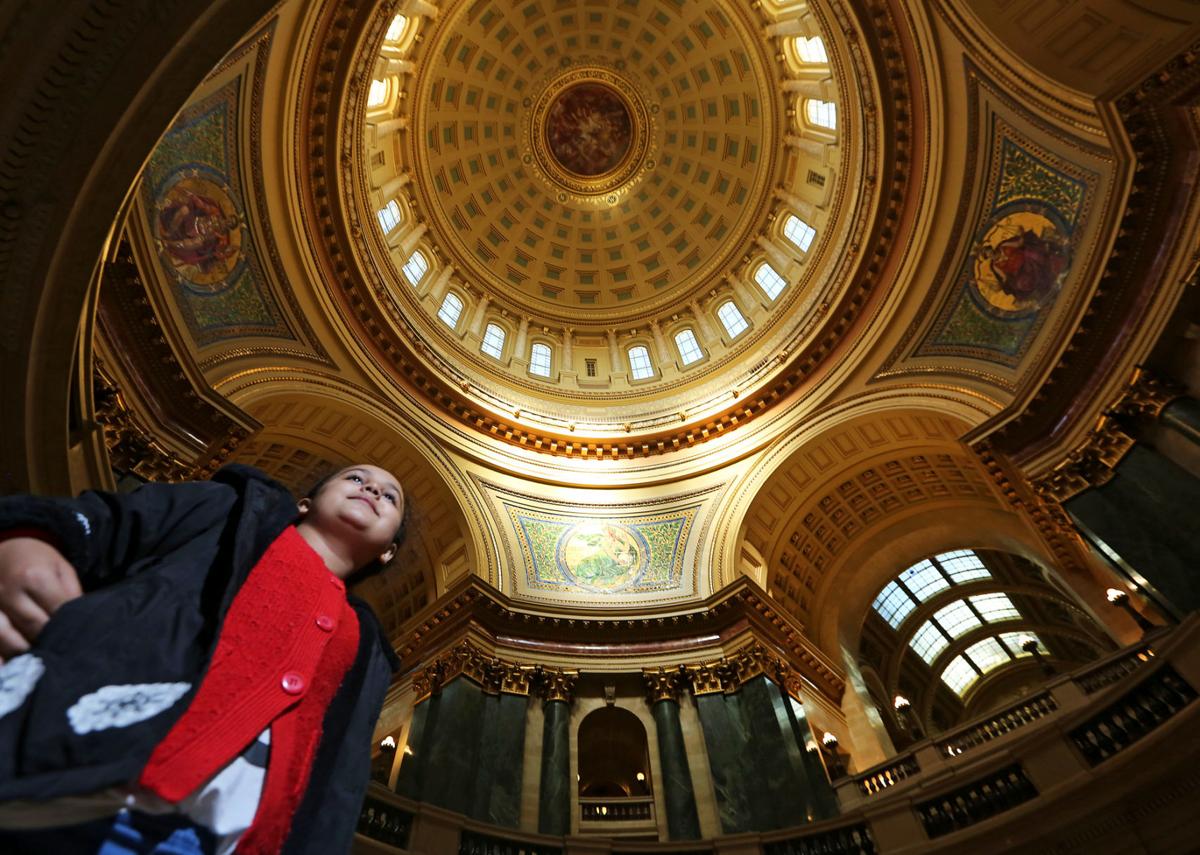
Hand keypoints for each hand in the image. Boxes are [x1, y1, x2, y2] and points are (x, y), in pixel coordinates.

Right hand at [0, 537, 82, 662]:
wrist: (5, 549)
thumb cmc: (38, 561)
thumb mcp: (61, 570)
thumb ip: (71, 595)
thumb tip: (81, 623)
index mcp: (34, 578)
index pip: (56, 612)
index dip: (68, 627)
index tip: (78, 637)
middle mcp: (8, 592)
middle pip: (33, 628)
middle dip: (49, 642)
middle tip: (63, 652)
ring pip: (8, 640)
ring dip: (25, 653)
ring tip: (40, 660)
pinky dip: (1, 656)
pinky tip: (10, 666)